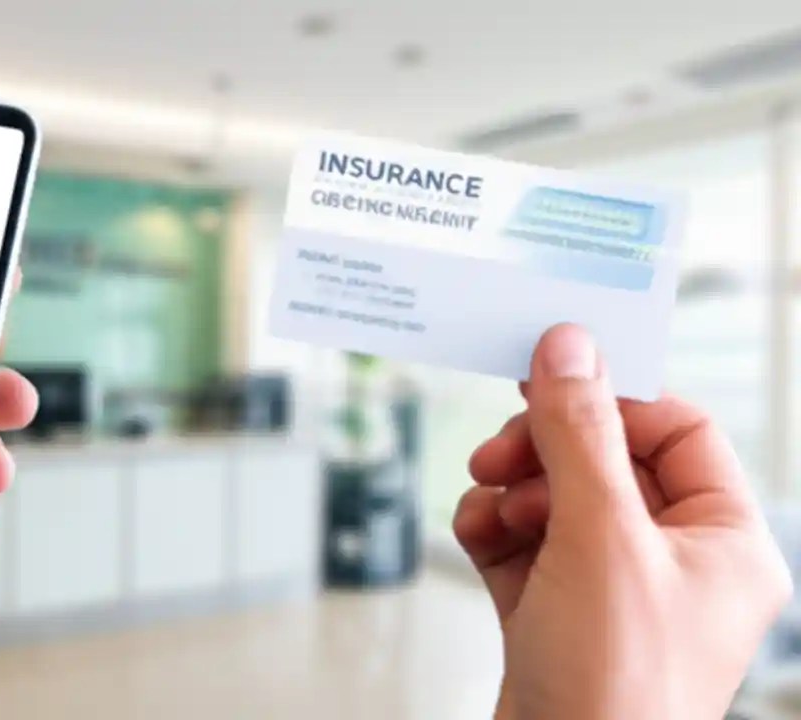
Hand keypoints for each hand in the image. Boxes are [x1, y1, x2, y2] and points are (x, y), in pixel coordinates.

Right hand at [455, 324, 791, 719]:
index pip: (678, 430)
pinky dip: (494, 530)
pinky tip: (479, 536)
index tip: (549, 377)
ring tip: (488, 506)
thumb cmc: (614, 687)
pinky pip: (523, 542)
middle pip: (605, 459)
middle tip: (500, 449)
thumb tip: (569, 348)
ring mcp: (612, 589)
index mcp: (724, 541)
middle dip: (544, 449)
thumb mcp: (600, 537)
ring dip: (512, 490)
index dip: (614, 398)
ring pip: (555, 497)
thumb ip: (580, 434)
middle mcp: (674, 561)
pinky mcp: (557, 612)